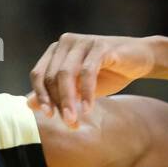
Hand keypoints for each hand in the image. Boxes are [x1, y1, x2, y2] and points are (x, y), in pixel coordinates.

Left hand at [28, 34, 155, 126]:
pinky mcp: (100, 45)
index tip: (48, 116)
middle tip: (68, 124)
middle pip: (52, 77)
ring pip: (66, 74)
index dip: (41, 96)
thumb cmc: (106, 74)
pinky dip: (86, 93)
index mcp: (56, 50)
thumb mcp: (77, 89)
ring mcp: (83, 41)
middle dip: (58, 103)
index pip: (38, 74)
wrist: (139, 60)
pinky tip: (89, 109)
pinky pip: (87, 72)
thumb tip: (28, 104)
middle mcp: (66, 42)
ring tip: (75, 121)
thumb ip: (54, 94)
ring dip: (69, 101)